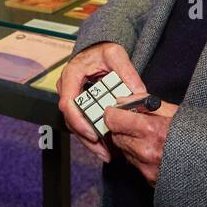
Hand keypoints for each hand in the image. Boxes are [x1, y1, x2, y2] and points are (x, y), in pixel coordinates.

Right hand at [57, 42, 146, 163]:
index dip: (78, 121)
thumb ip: (127, 72)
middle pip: (71, 120)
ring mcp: (71, 99)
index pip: (68, 103)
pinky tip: (106, 146)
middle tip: (104, 152)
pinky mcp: (78, 106)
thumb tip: (139, 93)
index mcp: (71, 75)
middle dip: (87, 139)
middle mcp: (67, 89)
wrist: (96, 51)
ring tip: (107, 155)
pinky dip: (93, 135)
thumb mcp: (116, 54)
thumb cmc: (102, 51)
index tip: (93, 134)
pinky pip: (83, 123)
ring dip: (90, 142)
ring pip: (76, 125)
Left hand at [104, 96, 177, 184]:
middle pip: (116, 136)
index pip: (114, 120)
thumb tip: (126, 99)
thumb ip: (147, 103)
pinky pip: (134, 164)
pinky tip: (154, 151)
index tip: (118, 110)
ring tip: (148, 137)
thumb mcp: (176, 112)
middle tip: (134, 122)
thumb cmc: (201, 136)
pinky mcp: (150, 180)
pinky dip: (138, 156)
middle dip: (122, 127)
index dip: (114, 113)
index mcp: (153, 130)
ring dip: (130, 141)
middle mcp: (147, 152)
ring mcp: (148, 168)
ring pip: (123, 150)